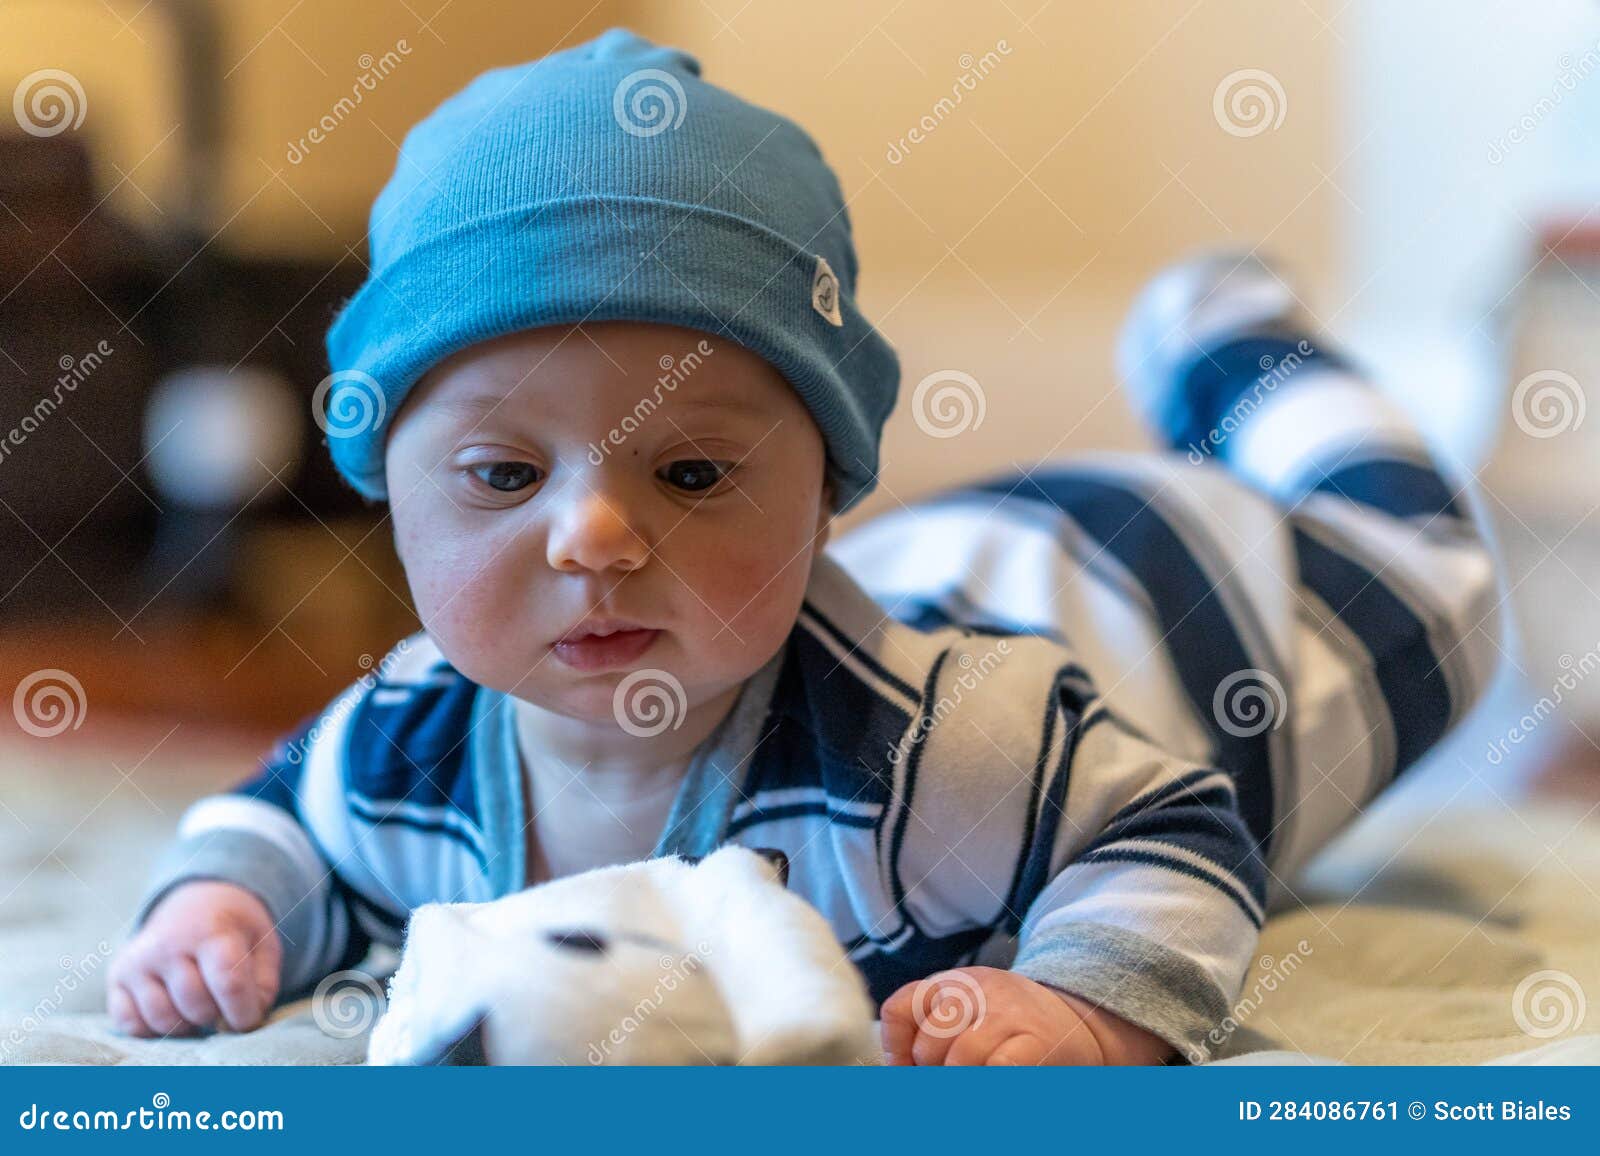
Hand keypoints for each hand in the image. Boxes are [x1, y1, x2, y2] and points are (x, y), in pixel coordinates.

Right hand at [107, 880, 281, 1036]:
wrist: (195, 904)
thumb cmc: (232, 932)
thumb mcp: (262, 945)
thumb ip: (262, 985)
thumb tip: (247, 1022)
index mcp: (211, 930)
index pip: (228, 982)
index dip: (242, 1012)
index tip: (247, 1021)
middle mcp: (168, 943)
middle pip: (195, 1005)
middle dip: (216, 1016)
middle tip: (222, 1006)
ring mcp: (137, 961)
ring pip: (162, 1019)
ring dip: (186, 1026)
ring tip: (199, 1008)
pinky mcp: (117, 976)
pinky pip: (130, 1024)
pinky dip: (152, 1029)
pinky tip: (172, 1012)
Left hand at [881, 966, 1175, 1065]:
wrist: (1082, 1022)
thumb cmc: (1012, 1028)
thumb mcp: (967, 1015)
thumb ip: (926, 1033)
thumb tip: (893, 1072)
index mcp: (952, 982)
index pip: (900, 1010)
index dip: (896, 1052)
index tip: (909, 1072)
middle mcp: (978, 990)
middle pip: (929, 1045)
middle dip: (934, 1076)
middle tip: (954, 1079)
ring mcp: (1008, 1014)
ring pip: (960, 1060)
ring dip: (963, 1083)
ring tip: (979, 1081)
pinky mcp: (1037, 1042)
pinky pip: (999, 1070)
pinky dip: (992, 1083)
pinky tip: (1000, 1082)